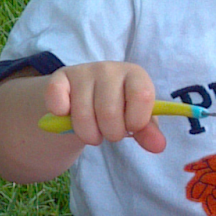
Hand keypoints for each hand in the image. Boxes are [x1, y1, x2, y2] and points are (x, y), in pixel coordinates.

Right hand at [44, 62, 165, 151]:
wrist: (86, 96)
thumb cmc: (118, 107)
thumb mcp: (135, 118)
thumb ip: (148, 131)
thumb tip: (159, 146)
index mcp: (135, 74)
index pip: (142, 96)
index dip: (135, 121)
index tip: (131, 127)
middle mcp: (109, 68)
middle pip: (109, 112)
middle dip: (110, 133)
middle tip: (109, 132)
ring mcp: (83, 72)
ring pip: (83, 115)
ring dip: (87, 135)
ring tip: (91, 131)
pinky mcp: (60, 78)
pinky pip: (57, 101)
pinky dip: (60, 115)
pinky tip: (66, 115)